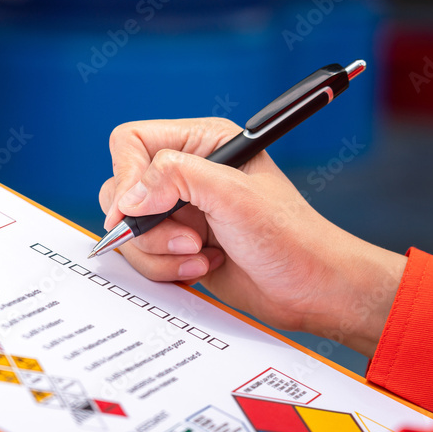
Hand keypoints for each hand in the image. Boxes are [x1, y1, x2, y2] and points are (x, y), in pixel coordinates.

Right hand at [99, 118, 406, 356]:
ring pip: (129, 229)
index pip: (132, 142)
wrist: (311, 290)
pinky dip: (165, 269)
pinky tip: (204, 268)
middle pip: (121, 190)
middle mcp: (186, 174)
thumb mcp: (234, 196)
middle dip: (148, 225)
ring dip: (159, 251)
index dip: (126, 175)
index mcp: (203, 143)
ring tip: (201, 255)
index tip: (136, 210)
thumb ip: (176, 178)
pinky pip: (142, 256)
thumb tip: (128, 196)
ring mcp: (180, 212)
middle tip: (189, 239)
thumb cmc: (290, 237)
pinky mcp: (177, 246)